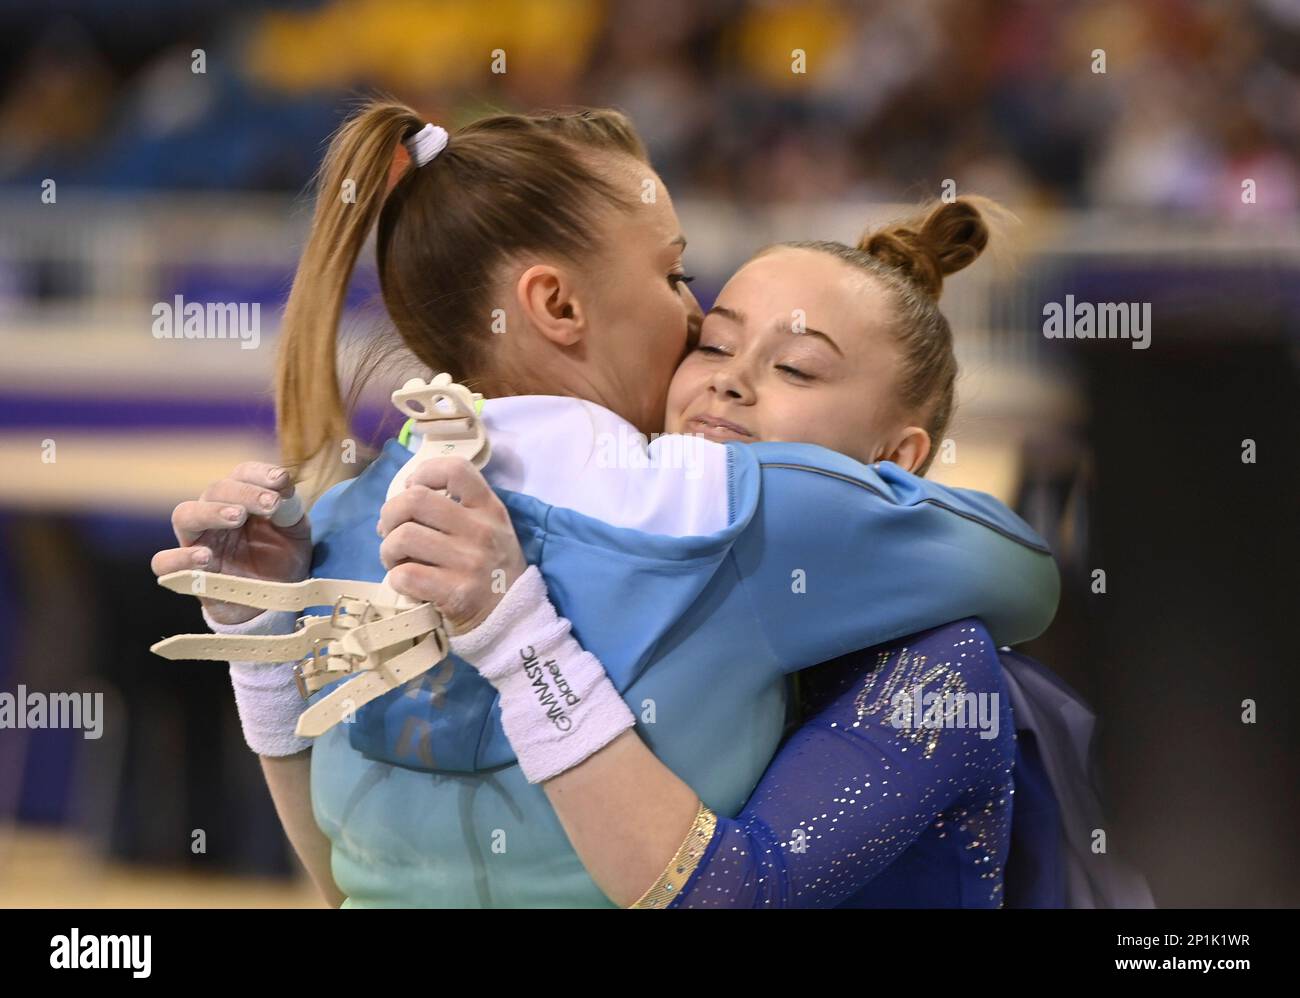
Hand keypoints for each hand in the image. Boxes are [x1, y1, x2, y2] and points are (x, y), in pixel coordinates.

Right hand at [151, 462, 311, 623]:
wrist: (274, 603)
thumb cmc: (281, 559)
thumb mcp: (295, 533)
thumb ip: (290, 510)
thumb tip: (283, 488)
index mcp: (241, 499)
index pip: (242, 474)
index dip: (260, 473)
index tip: (282, 481)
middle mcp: (214, 514)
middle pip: (216, 490)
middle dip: (245, 493)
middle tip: (271, 504)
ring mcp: (197, 542)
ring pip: (185, 515)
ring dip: (211, 512)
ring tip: (237, 517)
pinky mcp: (185, 573)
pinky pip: (165, 561)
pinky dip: (181, 557)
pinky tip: (206, 557)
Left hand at [377, 456, 525, 633]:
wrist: (513, 619)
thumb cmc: (491, 569)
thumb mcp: (490, 528)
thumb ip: (456, 509)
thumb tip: (398, 506)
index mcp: (489, 508)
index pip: (454, 469)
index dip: (423, 473)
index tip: (413, 490)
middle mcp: (481, 530)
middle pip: (415, 500)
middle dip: (390, 514)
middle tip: (391, 532)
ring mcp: (469, 563)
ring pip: (403, 537)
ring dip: (388, 550)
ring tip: (396, 561)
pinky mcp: (456, 594)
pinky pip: (405, 575)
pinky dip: (396, 578)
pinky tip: (406, 582)